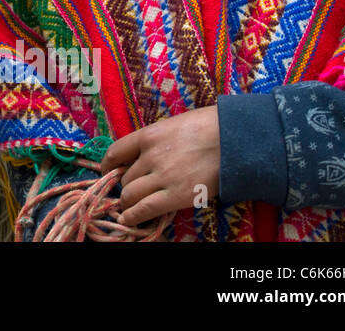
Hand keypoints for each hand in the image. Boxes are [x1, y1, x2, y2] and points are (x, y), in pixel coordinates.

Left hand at [99, 105, 219, 227]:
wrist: (235, 139)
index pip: (116, 152)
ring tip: (130, 207)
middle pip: (125, 177)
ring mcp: (162, 176)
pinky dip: (132, 216)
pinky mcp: (177, 195)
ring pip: (130, 194)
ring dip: (128, 202)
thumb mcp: (175, 125)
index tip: (109, 172)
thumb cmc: (210, 127)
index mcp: (148, 135)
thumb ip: (157, 141)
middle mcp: (150, 156)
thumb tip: (145, 155)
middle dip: (125, 186)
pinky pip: (145, 209)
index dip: (109, 166)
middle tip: (131, 192)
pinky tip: (127, 220)